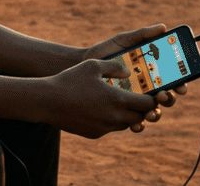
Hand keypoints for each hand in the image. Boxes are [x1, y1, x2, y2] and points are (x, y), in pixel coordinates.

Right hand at [42, 59, 157, 138]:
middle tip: (138, 99)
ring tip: (119, 103)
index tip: (151, 93)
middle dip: (141, 109)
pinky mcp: (94, 134)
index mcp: (118, 99)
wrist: (47, 101)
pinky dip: (110, 120)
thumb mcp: (93, 65)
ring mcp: (104, 128)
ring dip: (126, 115)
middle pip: (139, 118)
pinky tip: (100, 109)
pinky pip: (109, 128)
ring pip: (125, 124)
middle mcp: (114, 117)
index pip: (147, 104)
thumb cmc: (70, 80)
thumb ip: (114, 67)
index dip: (152, 99)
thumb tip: (128, 73)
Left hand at [84, 25, 189, 132]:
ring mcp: (136, 100)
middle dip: (169, 99)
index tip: (181, 86)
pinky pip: (135, 122)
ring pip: (153, 111)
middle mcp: (148, 88)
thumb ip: (143, 34)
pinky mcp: (123, 110)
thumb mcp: (124, 41)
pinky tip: (136, 124)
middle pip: (167, 97)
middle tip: (163, 95)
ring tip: (150, 113)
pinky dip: (139, 126)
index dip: (181, 84)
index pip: (173, 79)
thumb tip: (163, 27)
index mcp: (152, 72)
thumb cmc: (107, 50)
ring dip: (156, 114)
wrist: (84, 64)